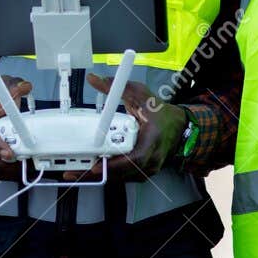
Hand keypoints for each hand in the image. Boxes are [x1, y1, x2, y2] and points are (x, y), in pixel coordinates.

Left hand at [68, 74, 187, 182]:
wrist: (177, 126)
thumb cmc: (159, 111)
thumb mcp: (139, 95)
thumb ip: (116, 87)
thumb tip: (94, 79)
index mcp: (153, 137)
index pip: (137, 157)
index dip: (117, 164)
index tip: (100, 162)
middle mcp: (153, 156)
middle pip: (126, 172)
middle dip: (102, 173)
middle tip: (79, 169)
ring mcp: (150, 167)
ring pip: (125, 178)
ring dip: (103, 177)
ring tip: (81, 171)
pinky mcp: (145, 171)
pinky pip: (126, 177)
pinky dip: (111, 175)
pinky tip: (95, 171)